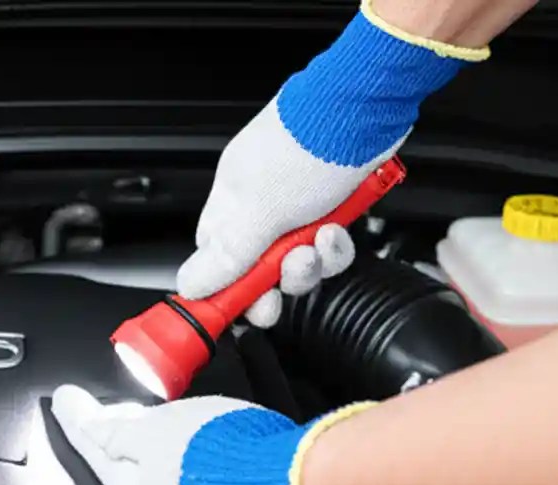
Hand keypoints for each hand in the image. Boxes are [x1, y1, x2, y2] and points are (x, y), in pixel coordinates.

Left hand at [50, 385, 397, 484]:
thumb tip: (79, 419)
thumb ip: (114, 429)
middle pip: (124, 466)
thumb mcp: (154, 432)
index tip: (65, 399)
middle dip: (111, 435)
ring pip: (159, 471)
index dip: (77, 418)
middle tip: (99, 407)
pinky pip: (192, 476)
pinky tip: (189, 438)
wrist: (295, 481)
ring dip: (148, 443)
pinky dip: (182, 453)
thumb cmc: (224, 456)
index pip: (93, 450)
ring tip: (142, 417)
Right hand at [178, 0, 487, 325]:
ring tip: (319, 241)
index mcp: (231, 201)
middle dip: (279, 279)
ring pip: (298, 258)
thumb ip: (226, 256)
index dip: (230, 288)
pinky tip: (336, 227)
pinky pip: (328, 243)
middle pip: (260, 267)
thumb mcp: (259, 212)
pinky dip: (335, 243)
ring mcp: (298, 204)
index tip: (247, 305)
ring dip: (312, 261)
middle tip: (291, 273)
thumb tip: (190, 285)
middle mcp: (261, 203)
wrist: (367, 106)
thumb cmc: (308, 142)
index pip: (216, 260)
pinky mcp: (332, 204)